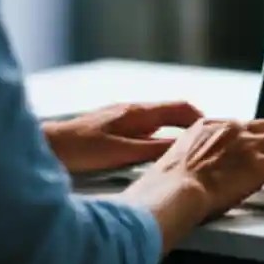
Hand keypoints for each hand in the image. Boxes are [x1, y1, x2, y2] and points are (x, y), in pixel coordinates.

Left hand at [42, 101, 202, 174]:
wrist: (46, 146)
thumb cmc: (79, 149)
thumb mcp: (121, 152)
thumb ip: (153, 149)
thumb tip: (184, 147)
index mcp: (138, 112)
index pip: (181, 108)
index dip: (202, 119)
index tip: (217, 133)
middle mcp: (133, 111)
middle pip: (172, 113)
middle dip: (193, 126)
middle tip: (209, 144)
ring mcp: (122, 119)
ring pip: (159, 122)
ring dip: (176, 133)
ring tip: (189, 152)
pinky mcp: (113, 129)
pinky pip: (146, 130)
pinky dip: (160, 139)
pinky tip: (158, 155)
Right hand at [120, 118, 263, 250]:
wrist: (174, 192)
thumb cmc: (167, 185)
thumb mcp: (174, 161)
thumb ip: (187, 159)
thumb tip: (185, 173)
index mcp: (208, 126)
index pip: (239, 125)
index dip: (250, 136)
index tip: (254, 144)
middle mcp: (232, 129)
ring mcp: (249, 145)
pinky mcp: (262, 165)